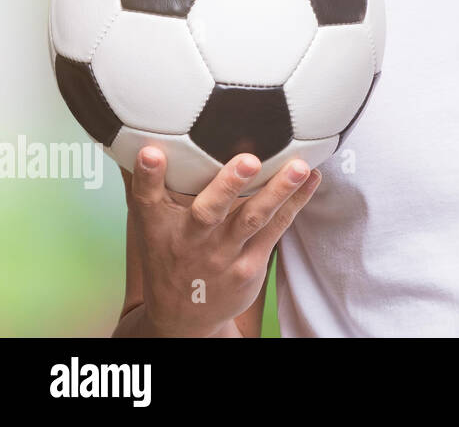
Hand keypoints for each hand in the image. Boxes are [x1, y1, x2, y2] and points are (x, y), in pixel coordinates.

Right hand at [122, 146, 321, 336]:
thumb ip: (153, 188)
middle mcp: (191, 242)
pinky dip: (295, 202)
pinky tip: (311, 179)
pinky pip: (276, 228)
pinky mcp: (251, 265)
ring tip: (298, 167)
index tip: (151, 153)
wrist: (183, 318)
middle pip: (208, 212)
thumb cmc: (170, 258)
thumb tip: (147, 140)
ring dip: (278, 191)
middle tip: (248, 160)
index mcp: (160, 229)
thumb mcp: (151, 229)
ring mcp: (223, 256)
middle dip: (228, 186)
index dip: (148, 176)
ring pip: (252, 219)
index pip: (147, 200)